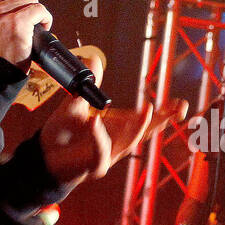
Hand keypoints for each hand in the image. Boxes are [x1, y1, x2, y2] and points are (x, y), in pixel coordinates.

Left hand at [39, 59, 185, 186]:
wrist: (44, 155)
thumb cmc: (62, 132)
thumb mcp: (76, 103)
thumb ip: (89, 83)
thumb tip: (94, 58)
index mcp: (118, 127)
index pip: (145, 119)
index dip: (164, 113)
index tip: (180, 103)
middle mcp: (118, 141)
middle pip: (146, 132)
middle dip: (161, 120)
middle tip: (177, 108)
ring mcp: (109, 154)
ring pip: (129, 142)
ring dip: (139, 127)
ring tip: (148, 110)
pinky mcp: (95, 166)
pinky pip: (101, 151)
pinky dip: (100, 136)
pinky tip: (96, 120)